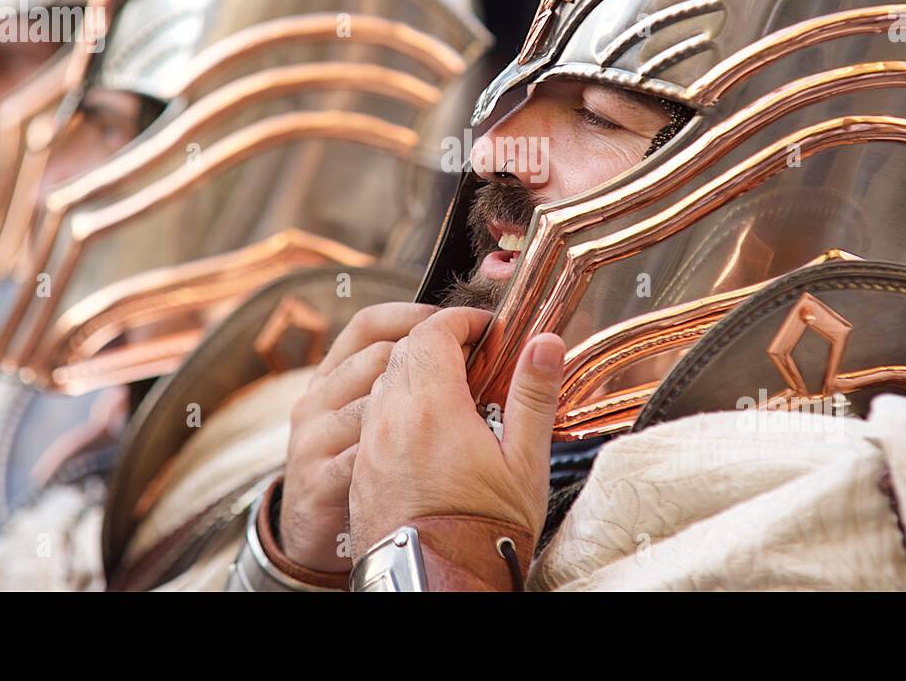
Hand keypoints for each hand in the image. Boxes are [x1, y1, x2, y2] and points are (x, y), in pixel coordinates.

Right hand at [279, 302, 438, 571]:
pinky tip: (427, 468)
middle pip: (378, 355)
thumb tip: (459, 340)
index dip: (413, 314)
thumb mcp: (372, 415)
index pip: (369, 323)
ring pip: (374, 402)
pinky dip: (402, 459)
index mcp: (335, 375)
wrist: (318, 539)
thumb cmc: (360, 468)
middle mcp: (318, 399)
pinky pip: (367, 455)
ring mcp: (312, 439)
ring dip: (419, 412)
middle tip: (476, 372)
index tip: (461, 318)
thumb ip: (402, 377)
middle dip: (431, 361)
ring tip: (457, 425)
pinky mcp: (316, 479)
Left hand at [350, 307, 565, 555]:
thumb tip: (545, 343)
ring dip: (413, 376)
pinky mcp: (361, 473)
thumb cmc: (485, 529)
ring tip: (452, 397)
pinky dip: (397, 410)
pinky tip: (427, 435)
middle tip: (472, 358)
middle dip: (435, 344)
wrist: (438, 585)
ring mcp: (370, 447)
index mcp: (431, 407)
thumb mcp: (525, 461)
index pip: (432, 333)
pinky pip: (373, 421)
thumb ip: (533, 394)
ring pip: (384, 386)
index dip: (459, 321)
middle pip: (403, 353)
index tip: (483, 328)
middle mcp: (390, 419)